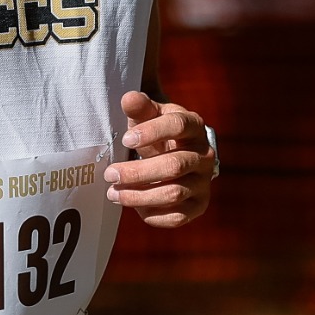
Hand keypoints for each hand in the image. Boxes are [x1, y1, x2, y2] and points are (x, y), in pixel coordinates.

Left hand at [107, 89, 214, 228]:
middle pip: (174, 165)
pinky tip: (133, 207)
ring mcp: (204, 182)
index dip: (151, 132)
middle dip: (138, 172)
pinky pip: (178, 217)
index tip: (125, 139)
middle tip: (109, 174)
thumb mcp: (148, 115)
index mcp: (194, 126)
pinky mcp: (199, 205)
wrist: (174, 152)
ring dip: (139, 196)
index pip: (178, 126)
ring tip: (112, 193)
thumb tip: (128, 98)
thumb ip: (139, 107)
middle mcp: (204, 155)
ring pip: (174, 193)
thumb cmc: (156, 131)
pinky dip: (153, 214)